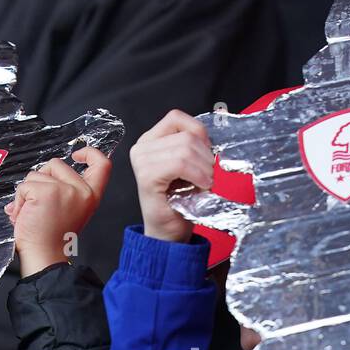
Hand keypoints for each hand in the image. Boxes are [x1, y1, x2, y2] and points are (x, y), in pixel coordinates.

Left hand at [5, 146, 111, 276]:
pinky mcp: (46, 192)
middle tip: (41, 204)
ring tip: (32, 213)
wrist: (44, 256)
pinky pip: (24, 186)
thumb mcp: (70, 209)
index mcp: (91, 196)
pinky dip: (19, 200)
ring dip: (27, 192)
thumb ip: (66, 189)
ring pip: (36, 174)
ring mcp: (65, 190)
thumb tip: (45, 173)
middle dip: (42, 179)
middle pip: (57, 163)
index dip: (91, 152)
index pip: (102, 165)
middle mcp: (82, 191)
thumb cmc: (52, 237)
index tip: (77, 154)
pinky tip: (24, 215)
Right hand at [128, 110, 214, 241]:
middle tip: (206, 177)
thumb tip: (208, 136)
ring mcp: (141, 160)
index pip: (178, 118)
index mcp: (151, 140)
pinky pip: (180, 163)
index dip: (200, 134)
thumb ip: (194, 144)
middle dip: (206, 157)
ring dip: (204, 168)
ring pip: (185, 148)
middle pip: (186, 135)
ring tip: (202, 184)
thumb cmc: (180, 201)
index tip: (206, 156)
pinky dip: (198, 175)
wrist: (169, 232)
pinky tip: (200, 187)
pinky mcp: (147, 175)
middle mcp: (142, 147)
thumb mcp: (190, 164)